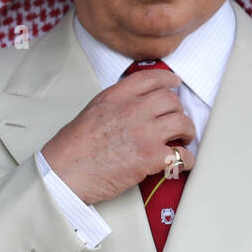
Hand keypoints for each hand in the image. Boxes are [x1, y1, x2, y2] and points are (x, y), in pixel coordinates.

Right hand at [42, 68, 195, 204]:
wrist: (63, 173)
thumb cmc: (70, 150)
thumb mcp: (90, 113)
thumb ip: (113, 107)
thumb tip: (130, 112)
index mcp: (116, 97)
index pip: (150, 78)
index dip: (168, 80)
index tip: (174, 83)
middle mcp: (132, 109)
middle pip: (171, 100)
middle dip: (178, 111)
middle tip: (178, 121)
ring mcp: (143, 132)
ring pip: (182, 123)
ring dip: (187, 132)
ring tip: (184, 140)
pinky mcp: (150, 156)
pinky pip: (180, 155)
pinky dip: (185, 160)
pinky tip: (181, 163)